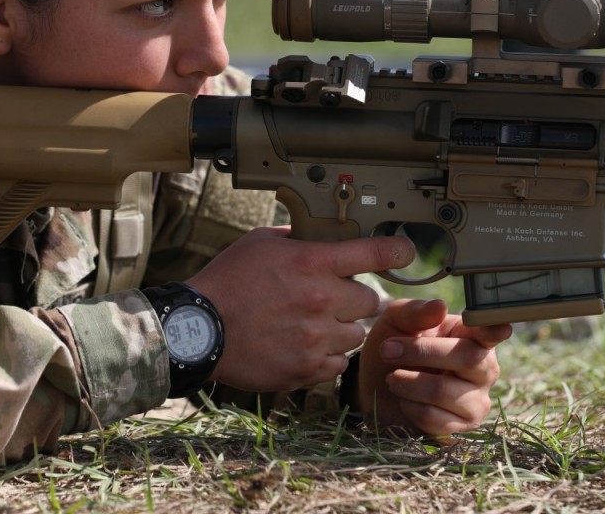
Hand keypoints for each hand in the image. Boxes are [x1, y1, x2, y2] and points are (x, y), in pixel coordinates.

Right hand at [187, 226, 413, 391]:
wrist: (199, 330)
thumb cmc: (226, 282)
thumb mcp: (260, 242)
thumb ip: (298, 238)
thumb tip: (321, 234)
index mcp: (312, 262)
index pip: (374, 252)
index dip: (396, 250)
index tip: (405, 252)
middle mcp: (323, 299)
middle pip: (370, 299)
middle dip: (352, 298)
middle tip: (327, 299)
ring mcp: (318, 336)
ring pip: (357, 333)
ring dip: (340, 329)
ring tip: (310, 326)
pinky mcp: (309, 368)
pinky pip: (339, 363)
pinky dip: (327, 356)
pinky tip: (303, 346)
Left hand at [352, 298, 511, 435]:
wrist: (373, 387)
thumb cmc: (392, 347)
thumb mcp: (396, 321)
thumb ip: (416, 312)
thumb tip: (440, 306)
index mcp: (472, 337)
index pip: (491, 332)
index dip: (495, 330)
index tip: (500, 328)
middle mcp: (483, 369)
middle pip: (468, 358)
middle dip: (421, 353)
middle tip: (387, 350)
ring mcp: (476, 401)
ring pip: (445, 391)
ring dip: (408, 383)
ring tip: (392, 377)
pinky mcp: (461, 428)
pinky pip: (436, 419)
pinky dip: (410, 407)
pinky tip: (404, 400)